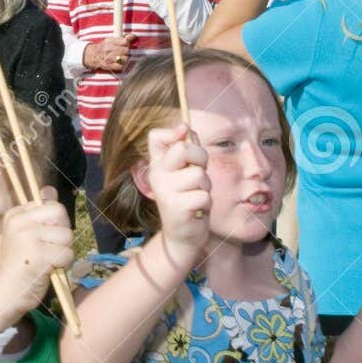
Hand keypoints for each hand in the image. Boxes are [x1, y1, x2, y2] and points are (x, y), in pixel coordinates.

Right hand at [0, 192, 73, 331]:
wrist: (4, 294)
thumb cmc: (18, 266)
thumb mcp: (25, 234)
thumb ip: (40, 212)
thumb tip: (50, 189)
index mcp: (15, 214)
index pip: (51, 204)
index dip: (54, 224)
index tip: (41, 239)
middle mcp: (20, 221)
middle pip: (61, 215)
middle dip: (62, 234)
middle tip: (48, 250)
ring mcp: (28, 237)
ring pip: (67, 236)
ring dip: (63, 252)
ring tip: (46, 262)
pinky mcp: (38, 254)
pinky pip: (67, 254)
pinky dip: (63, 266)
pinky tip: (47, 271)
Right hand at [85, 34, 133, 73]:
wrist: (92, 55)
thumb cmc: (104, 47)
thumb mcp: (110, 40)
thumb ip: (122, 38)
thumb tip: (134, 36)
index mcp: (110, 42)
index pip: (125, 41)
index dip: (129, 42)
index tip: (128, 43)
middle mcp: (109, 50)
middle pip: (126, 50)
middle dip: (128, 51)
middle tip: (126, 51)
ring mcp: (109, 59)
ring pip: (125, 59)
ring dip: (126, 58)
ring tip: (123, 57)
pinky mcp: (109, 66)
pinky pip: (121, 67)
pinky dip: (123, 65)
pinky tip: (121, 63)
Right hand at [141, 124, 210, 266]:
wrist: (183, 235)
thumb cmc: (189, 199)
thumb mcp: (187, 171)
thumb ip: (188, 149)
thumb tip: (185, 126)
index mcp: (158, 164)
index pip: (156, 136)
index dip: (173, 132)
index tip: (184, 139)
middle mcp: (157, 175)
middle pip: (182, 148)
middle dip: (200, 158)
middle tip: (198, 173)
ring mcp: (164, 191)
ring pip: (198, 175)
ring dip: (205, 187)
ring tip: (196, 196)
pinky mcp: (176, 207)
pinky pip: (203, 196)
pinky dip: (206, 203)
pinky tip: (196, 210)